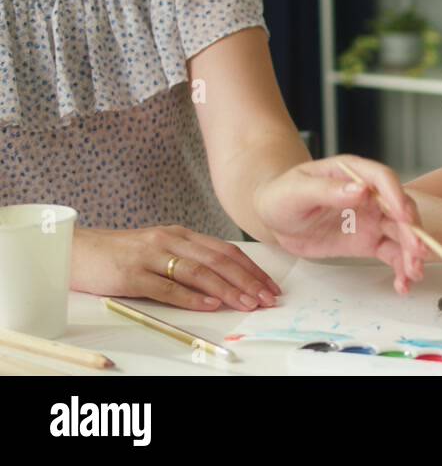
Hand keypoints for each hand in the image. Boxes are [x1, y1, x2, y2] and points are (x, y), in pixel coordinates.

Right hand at [71, 226, 281, 311]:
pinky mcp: (132, 273)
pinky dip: (191, 296)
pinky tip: (209, 304)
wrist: (75, 250)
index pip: (225, 250)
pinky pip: (167, 286)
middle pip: (218, 260)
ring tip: (247, 303)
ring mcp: (150, 256)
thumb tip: (224, 279)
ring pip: (198, 272)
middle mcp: (169, 240)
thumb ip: (188, 259)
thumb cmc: (120, 253)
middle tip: (267, 298)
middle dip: (247, 280)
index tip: (269, 286)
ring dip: (227, 289)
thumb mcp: (160, 249)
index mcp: (180, 235)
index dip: (251, 268)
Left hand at [253, 154, 427, 293]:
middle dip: (412, 230)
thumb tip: (359, 189)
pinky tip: (403, 283)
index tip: (403, 216)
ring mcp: (372, 218)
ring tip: (414, 273)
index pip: (383, 180)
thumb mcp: (297, 191)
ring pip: (401, 234)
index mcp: (353, 173)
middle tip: (418, 251)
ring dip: (412, 253)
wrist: (275, 218)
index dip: (396, 196)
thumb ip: (327, 190)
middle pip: (399, 209)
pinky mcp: (369, 241)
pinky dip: (400, 268)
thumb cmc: (282, 196)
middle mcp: (369, 195)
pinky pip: (391, 254)